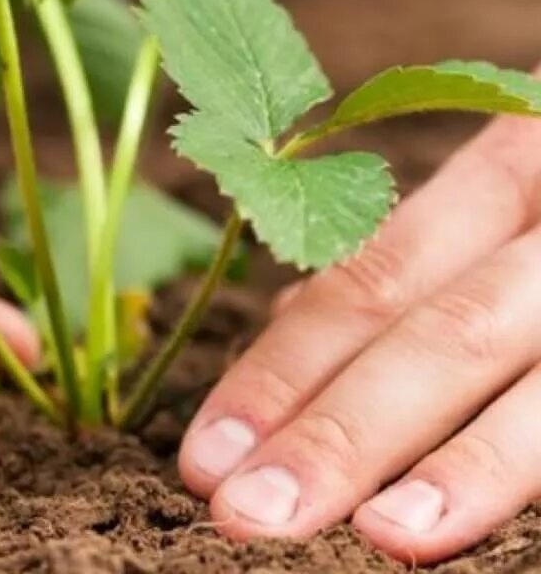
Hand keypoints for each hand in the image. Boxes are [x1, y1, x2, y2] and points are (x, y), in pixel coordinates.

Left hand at [179, 110, 540, 563]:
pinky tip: (469, 526)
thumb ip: (422, 255)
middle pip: (434, 332)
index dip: (280, 368)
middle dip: (337, 430)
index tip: (205, 451)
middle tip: (240, 514)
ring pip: (538, 383)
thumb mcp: (509, 193)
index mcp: (504, 174)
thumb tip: (294, 322)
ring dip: (453, 468)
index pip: (365, 280)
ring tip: (371, 537)